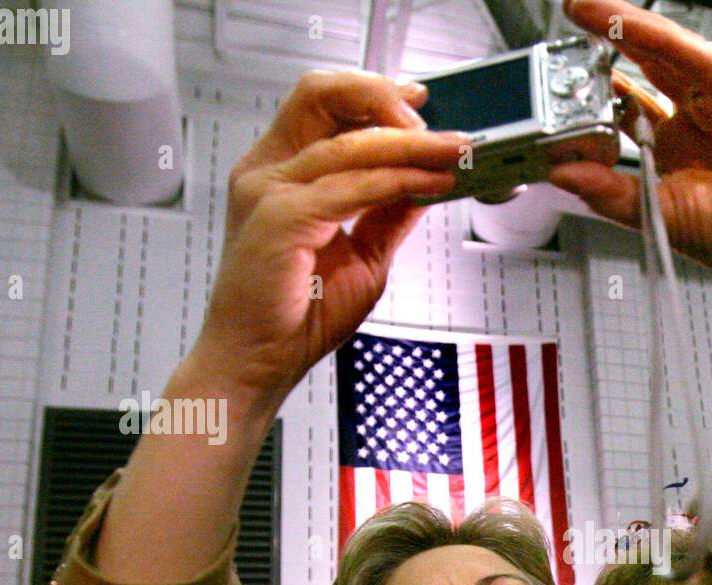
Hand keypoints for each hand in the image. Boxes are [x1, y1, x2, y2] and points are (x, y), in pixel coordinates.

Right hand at [189, 71, 469, 412]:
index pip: (322, 106)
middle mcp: (269, 173)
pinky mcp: (282, 218)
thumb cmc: (294, 317)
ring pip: (349, 142)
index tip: (420, 106)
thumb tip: (425, 187)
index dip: (373, 96)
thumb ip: (387, 216)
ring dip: (411, 144)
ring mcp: (270, 191)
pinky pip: (352, 187)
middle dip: (384, 98)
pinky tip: (430, 182)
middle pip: (322, 95)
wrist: (258, 362)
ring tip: (453, 151)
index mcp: (279, 174)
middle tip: (436, 122)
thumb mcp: (361, 257)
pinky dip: (399, 180)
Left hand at [550, 0, 711, 326]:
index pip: (626, 107)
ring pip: (668, 53)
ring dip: (628, 26)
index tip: (559, 78)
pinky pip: (699, 56)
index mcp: (673, 152)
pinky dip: (663, 38)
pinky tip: (631, 25)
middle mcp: (697, 122)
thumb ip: (607, 192)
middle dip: (607, 41)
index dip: (595, 89)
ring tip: (586, 7)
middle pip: (645, 69)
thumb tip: (560, 173)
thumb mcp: (657, 215)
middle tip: (572, 16)